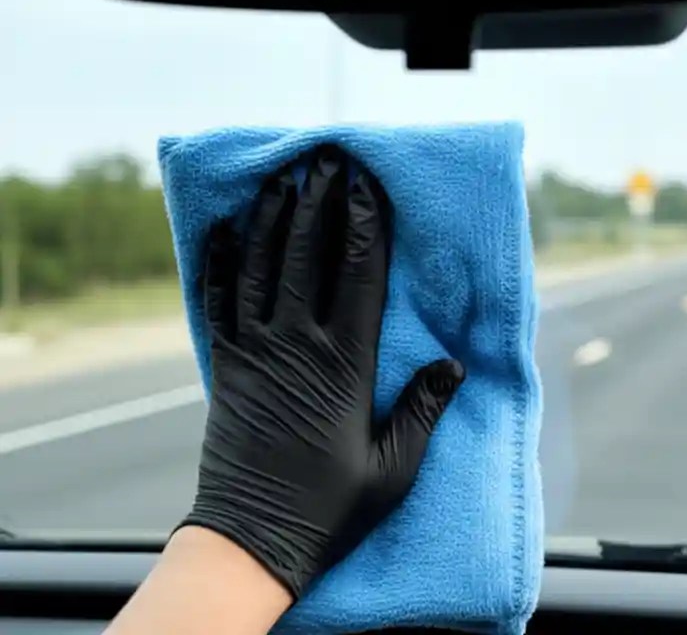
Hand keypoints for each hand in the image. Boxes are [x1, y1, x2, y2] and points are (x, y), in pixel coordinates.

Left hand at [184, 148, 464, 597]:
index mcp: (344, 364)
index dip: (365, 224)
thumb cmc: (332, 507)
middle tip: (329, 159)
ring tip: (285, 178)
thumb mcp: (395, 466)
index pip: (358, 275)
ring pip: (261, 267)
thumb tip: (454, 363)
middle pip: (307, 255)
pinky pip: (220, 299)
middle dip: (320, 202)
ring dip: (273, 218)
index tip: (369, 184)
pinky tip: (225, 228)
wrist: (252, 539)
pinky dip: (222, 260)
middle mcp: (296, 346)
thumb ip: (423, 409)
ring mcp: (254, 352)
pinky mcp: (226, 366)